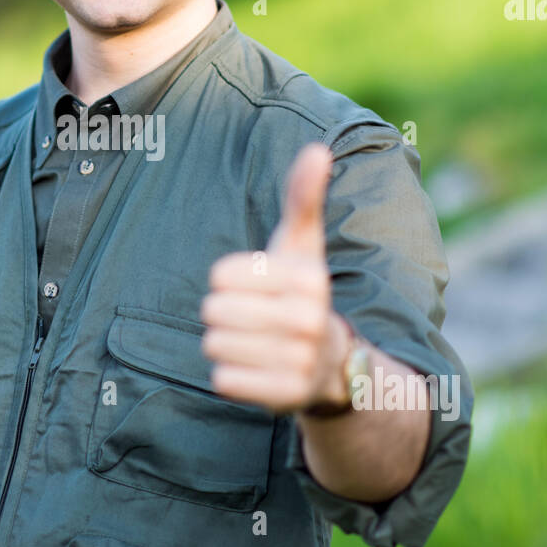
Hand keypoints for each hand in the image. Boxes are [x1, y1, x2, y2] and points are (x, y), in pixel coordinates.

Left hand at [200, 142, 355, 413]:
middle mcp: (310, 322)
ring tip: (251, 342)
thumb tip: (317, 148)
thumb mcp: (303, 246)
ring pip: (214, 345)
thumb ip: (303, 197)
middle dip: (221, 314)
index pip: (221, 275)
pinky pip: (223, 380)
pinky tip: (251, 368)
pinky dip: (228, 374)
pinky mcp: (285, 397)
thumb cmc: (302, 293)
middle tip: (248, 319)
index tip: (251, 286)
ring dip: (223, 343)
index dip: (225, 280)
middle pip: (214, 311)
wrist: (333, 365)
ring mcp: (300, 362)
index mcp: (309, 280)